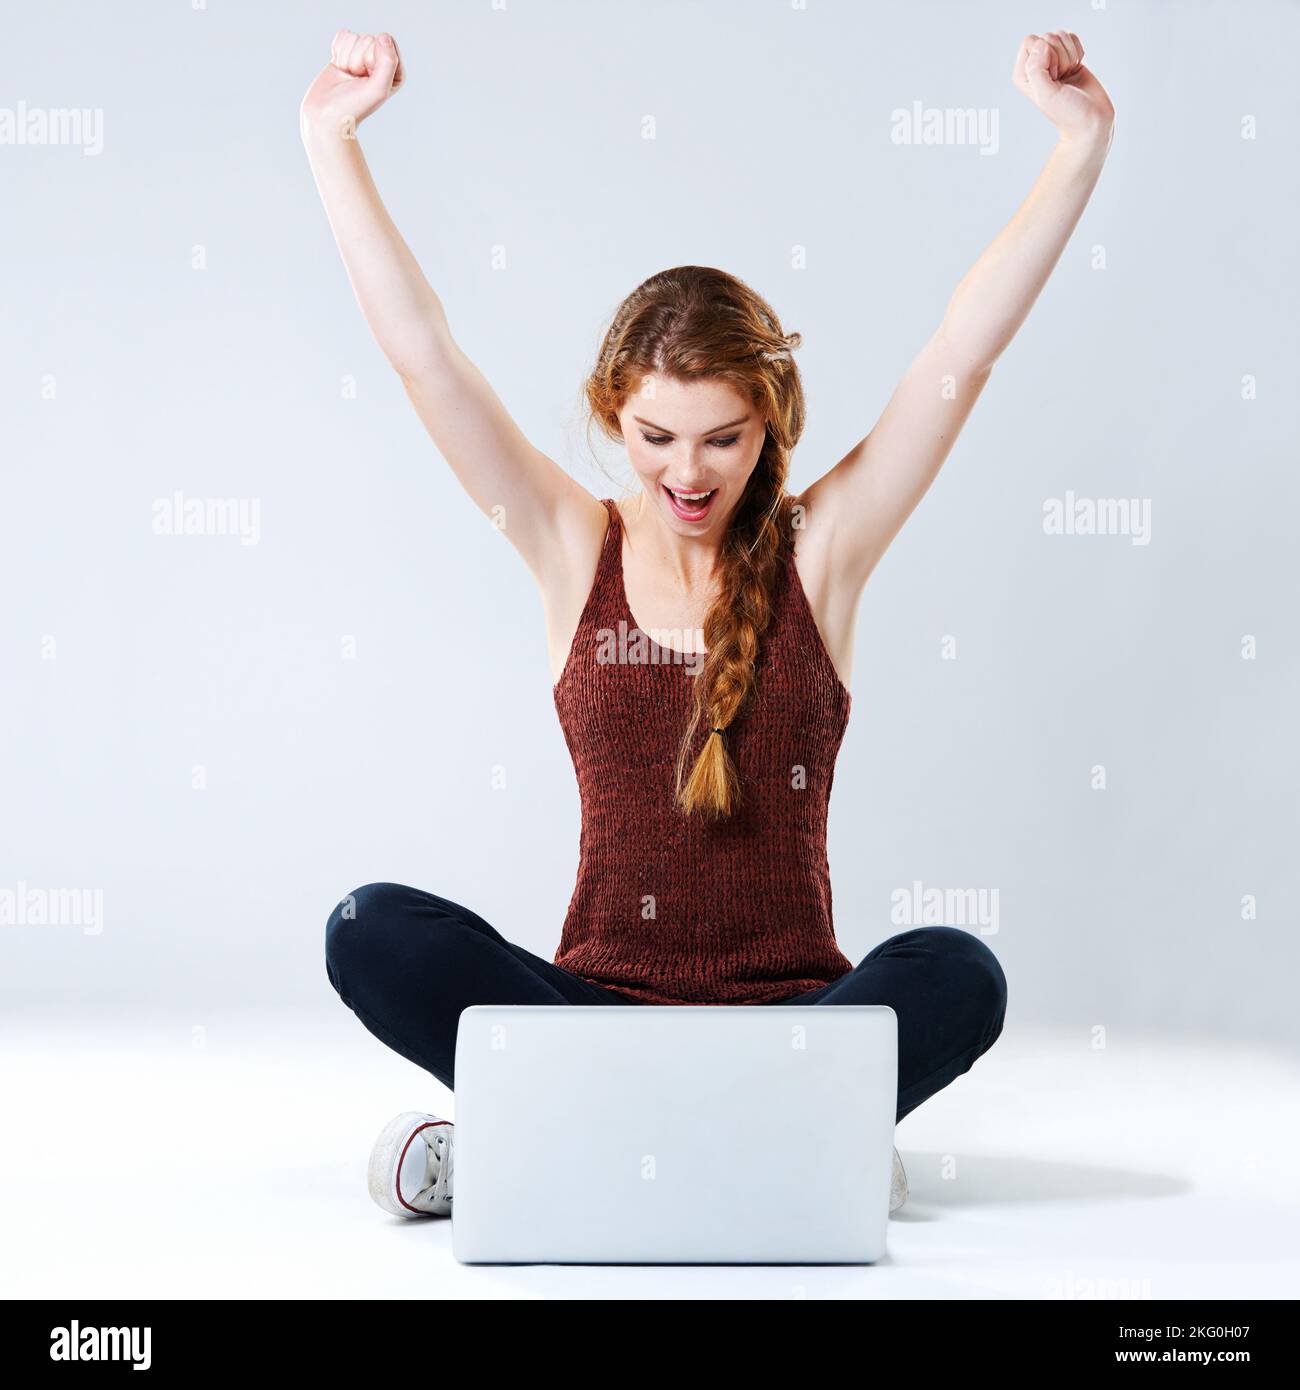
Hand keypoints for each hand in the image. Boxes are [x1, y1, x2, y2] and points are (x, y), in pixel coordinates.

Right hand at [300, 29, 403, 141]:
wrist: (327, 115)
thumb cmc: (354, 106)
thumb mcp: (378, 89)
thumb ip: (387, 62)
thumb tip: (383, 36)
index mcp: (395, 71)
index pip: (386, 43)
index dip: (372, 59)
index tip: (366, 78)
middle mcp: (381, 62)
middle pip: (368, 39)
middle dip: (357, 60)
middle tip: (355, 80)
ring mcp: (363, 57)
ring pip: (354, 38)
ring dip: (346, 58)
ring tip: (347, 77)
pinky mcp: (346, 52)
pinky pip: (343, 36)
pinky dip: (337, 51)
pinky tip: (339, 68)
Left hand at [1014, 31, 1113, 147]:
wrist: (1090, 119)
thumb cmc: (1067, 112)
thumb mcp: (1046, 94)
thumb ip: (1036, 68)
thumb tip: (1041, 43)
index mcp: (1023, 73)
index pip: (1030, 41)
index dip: (1045, 54)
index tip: (1053, 76)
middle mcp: (1035, 65)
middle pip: (1047, 36)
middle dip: (1060, 55)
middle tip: (1062, 78)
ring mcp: (1053, 60)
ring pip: (1061, 35)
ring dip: (1070, 55)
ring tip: (1069, 75)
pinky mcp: (1068, 57)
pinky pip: (1073, 38)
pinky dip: (1078, 51)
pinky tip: (1076, 68)